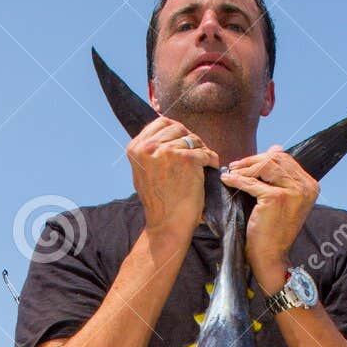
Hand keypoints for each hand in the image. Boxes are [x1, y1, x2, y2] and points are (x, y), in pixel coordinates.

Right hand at [127, 117, 219, 248]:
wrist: (167, 224)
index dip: (176, 131)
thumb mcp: (143, 171)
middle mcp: (149, 146)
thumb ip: (150, 151)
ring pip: (193, 139)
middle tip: (197, 153)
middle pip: (178, 128)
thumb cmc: (159, 201)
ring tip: (204, 163)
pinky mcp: (186, 159)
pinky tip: (211, 167)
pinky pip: (204, 151)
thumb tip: (164, 134)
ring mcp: (167, 151)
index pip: (161, 123)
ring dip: (201, 150)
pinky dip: (211, 159)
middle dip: (190, 139)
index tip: (183, 142)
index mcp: (136, 147)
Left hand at [220, 146, 318, 291]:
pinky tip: (228, 181)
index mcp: (310, 185)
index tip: (246, 163)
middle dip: (252, 160)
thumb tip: (276, 147)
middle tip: (235, 166)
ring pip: (265, 167)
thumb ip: (280, 175)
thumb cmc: (273, 230)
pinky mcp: (277, 198)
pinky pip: (252, 183)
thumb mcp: (282, 198)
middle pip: (275, 159)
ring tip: (232, 172)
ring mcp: (293, 192)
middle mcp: (306, 187)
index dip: (263, 158)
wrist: (271, 257)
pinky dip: (237, 180)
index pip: (285, 159)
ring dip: (245, 168)